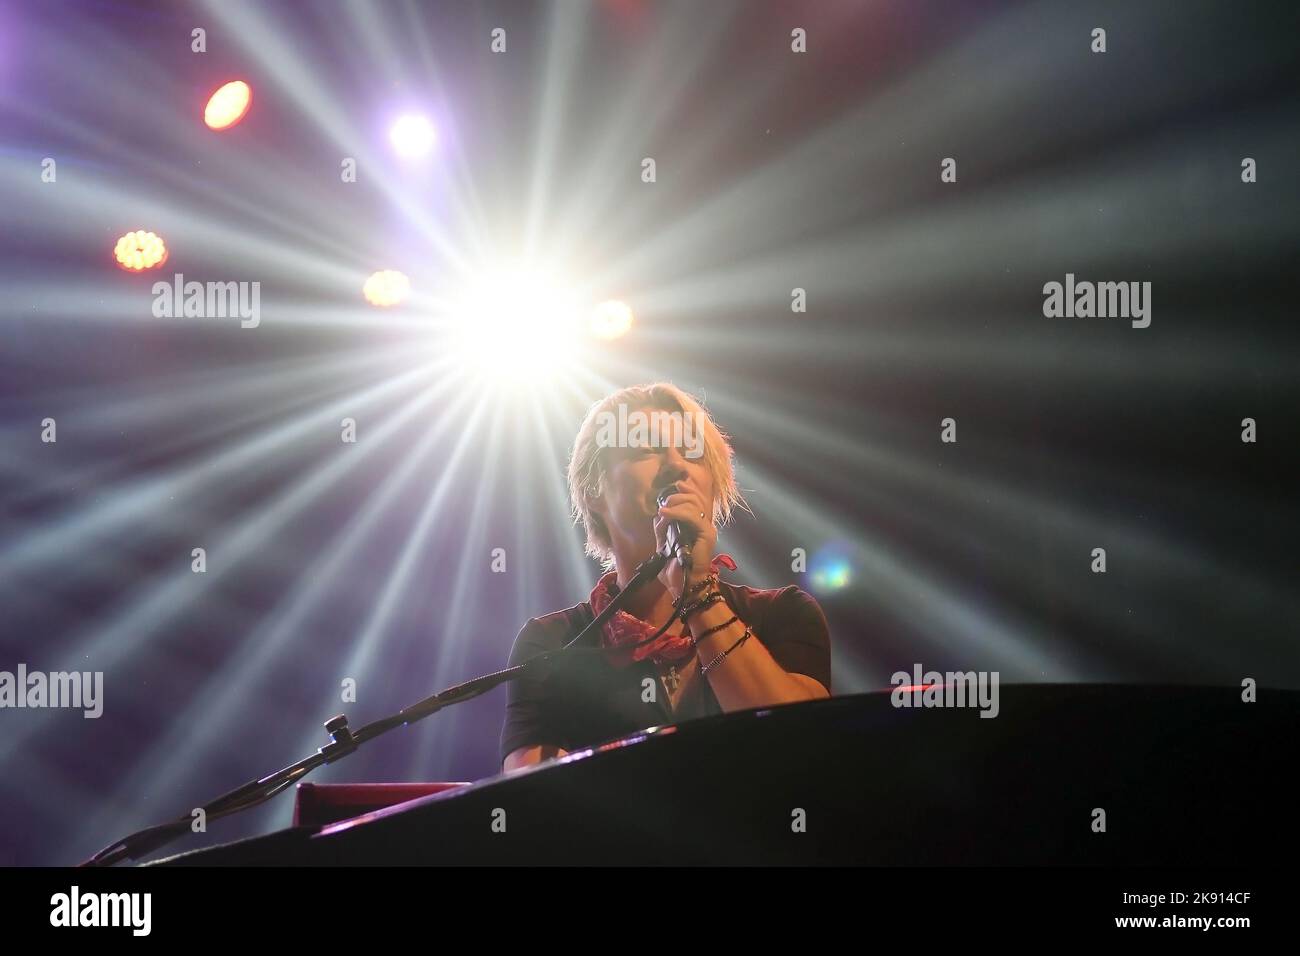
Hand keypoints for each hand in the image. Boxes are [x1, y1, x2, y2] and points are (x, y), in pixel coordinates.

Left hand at [653, 484, 717, 599]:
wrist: (685, 586)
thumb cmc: (676, 570)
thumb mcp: (664, 545)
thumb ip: (663, 529)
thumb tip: (659, 515)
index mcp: (696, 525)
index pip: (695, 499)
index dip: (686, 489)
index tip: (673, 485)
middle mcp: (703, 524)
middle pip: (694, 497)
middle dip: (676, 496)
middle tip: (663, 504)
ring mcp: (707, 528)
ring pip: (693, 503)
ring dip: (675, 503)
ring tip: (663, 510)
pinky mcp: (706, 534)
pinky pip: (692, 516)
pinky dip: (677, 512)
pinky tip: (664, 514)